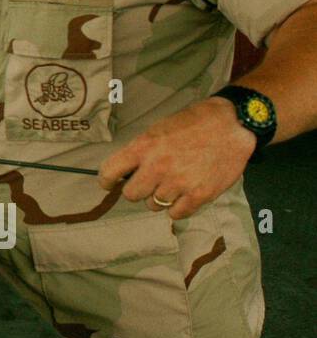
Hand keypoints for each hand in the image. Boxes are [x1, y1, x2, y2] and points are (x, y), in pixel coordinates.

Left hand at [98, 97, 255, 219]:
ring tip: (172, 184)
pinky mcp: (200, 195)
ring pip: (153, 205)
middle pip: (131, 195)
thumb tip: (126, 171)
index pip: (110, 171)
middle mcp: (158, 167)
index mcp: (143, 147)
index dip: (107, 180)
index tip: (109, 184)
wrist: (231, 125)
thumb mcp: (158, 129)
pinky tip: (183, 196)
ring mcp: (179, 183)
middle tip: (148, 183)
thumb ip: (141, 151)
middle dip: (137, 189)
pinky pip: (176, 214)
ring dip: (159, 198)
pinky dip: (177, 208)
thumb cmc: (192, 123)